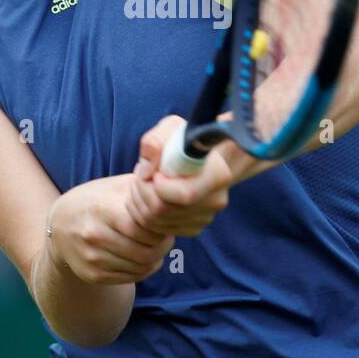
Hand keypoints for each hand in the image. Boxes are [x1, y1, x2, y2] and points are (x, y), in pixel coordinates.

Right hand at [47, 175, 174, 284]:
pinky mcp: (92, 275)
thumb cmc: (96, 200)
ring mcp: (92, 258)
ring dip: (155, 260)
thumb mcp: (115, 186)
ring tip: (156, 247)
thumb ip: (142, 188)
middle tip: (166, 239)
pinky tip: (143, 258)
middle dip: (163, 247)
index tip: (166, 224)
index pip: (145, 229)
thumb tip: (173, 190)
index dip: (161, 229)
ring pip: (140, 268)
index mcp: (103, 209)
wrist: (61, 224)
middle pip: (145, 252)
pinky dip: (143, 270)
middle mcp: (94, 235)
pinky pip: (130, 279)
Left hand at [129, 114, 232, 236]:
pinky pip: (158, 229)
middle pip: (164, 210)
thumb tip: (147, 169)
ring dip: (140, 201)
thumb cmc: (183, 140)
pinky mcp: (193, 227)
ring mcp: (205, 217)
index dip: (157, 183)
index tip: (154, 169)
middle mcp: (216, 200)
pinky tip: (149, 194)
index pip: (184, 195)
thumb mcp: (170, 128)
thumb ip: (155, 141)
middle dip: (143, 191)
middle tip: (142, 174)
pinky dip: (145, 213)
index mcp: (218, 174)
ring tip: (144, 181)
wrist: (196, 156)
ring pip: (156, 222)